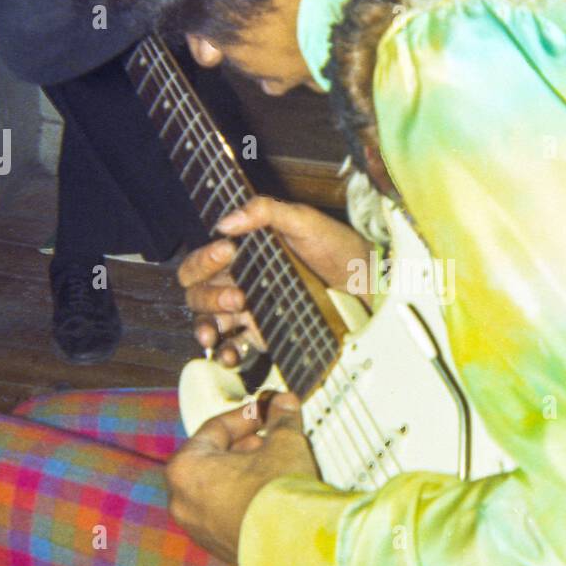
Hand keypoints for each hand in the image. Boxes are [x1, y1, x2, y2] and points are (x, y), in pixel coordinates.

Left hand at [165, 393, 315, 563]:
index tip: (267, 410)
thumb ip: (281, 418)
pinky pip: (230, 514)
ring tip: (279, 465)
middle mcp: (183, 501)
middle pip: (214, 460)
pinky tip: (276, 495)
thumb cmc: (278, 497)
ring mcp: (200, 529)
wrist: (294, 549)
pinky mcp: (220, 548)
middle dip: (247, 445)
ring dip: (248, 473)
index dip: (247, 415)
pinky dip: (248, 500)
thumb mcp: (284, 443)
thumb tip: (284, 404)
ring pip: (222, 489)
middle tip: (273, 436)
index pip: (215, 429)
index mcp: (186, 469)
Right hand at [176, 196, 370, 365]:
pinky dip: (225, 353)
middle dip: (208, 297)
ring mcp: (249, 311)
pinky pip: (233, 347)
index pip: (201, 261)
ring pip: (208, 322)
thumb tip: (226, 222)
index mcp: (241, 254)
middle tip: (238, 297)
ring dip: (206, 327)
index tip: (226, 252)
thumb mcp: (304, 221)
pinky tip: (230, 354)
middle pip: (197, 294)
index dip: (204, 259)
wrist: (368, 284)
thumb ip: (266, 211)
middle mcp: (238, 282)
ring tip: (218, 333)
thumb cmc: (336, 247)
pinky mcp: (263, 335)